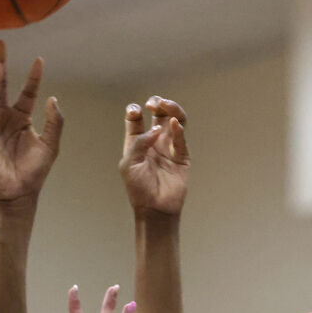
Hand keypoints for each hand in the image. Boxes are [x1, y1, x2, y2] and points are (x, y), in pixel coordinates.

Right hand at [0, 40, 62, 201]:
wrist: (22, 194)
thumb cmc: (34, 172)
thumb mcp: (51, 144)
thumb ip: (55, 122)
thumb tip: (53, 98)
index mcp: (21, 118)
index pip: (26, 92)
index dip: (33, 77)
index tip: (40, 60)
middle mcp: (4, 120)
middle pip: (1, 87)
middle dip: (0, 66)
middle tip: (0, 44)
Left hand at [119, 97, 189, 215]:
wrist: (154, 209)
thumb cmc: (138, 189)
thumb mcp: (129, 164)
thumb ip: (139, 143)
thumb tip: (156, 130)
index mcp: (137, 142)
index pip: (136, 120)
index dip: (135, 111)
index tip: (135, 111)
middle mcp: (153, 141)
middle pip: (158, 115)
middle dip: (157, 104)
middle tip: (154, 103)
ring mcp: (169, 147)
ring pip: (174, 121)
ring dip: (171, 110)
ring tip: (166, 105)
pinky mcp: (181, 156)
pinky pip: (182, 139)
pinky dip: (179, 130)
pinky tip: (174, 125)